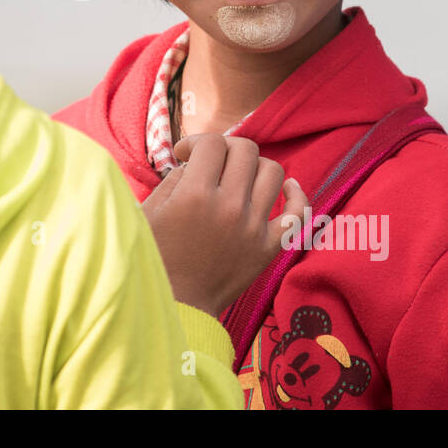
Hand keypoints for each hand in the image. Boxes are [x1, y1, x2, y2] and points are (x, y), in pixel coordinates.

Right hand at [142, 133, 308, 317]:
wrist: (177, 306)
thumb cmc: (155, 257)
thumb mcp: (150, 212)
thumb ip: (174, 178)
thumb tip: (196, 161)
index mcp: (195, 195)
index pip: (212, 143)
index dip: (197, 141)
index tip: (185, 155)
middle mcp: (230, 207)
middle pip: (245, 150)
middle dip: (226, 148)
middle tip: (212, 163)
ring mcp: (253, 227)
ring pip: (272, 171)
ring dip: (254, 166)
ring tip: (239, 176)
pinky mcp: (268, 248)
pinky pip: (298, 212)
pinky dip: (297, 194)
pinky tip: (287, 186)